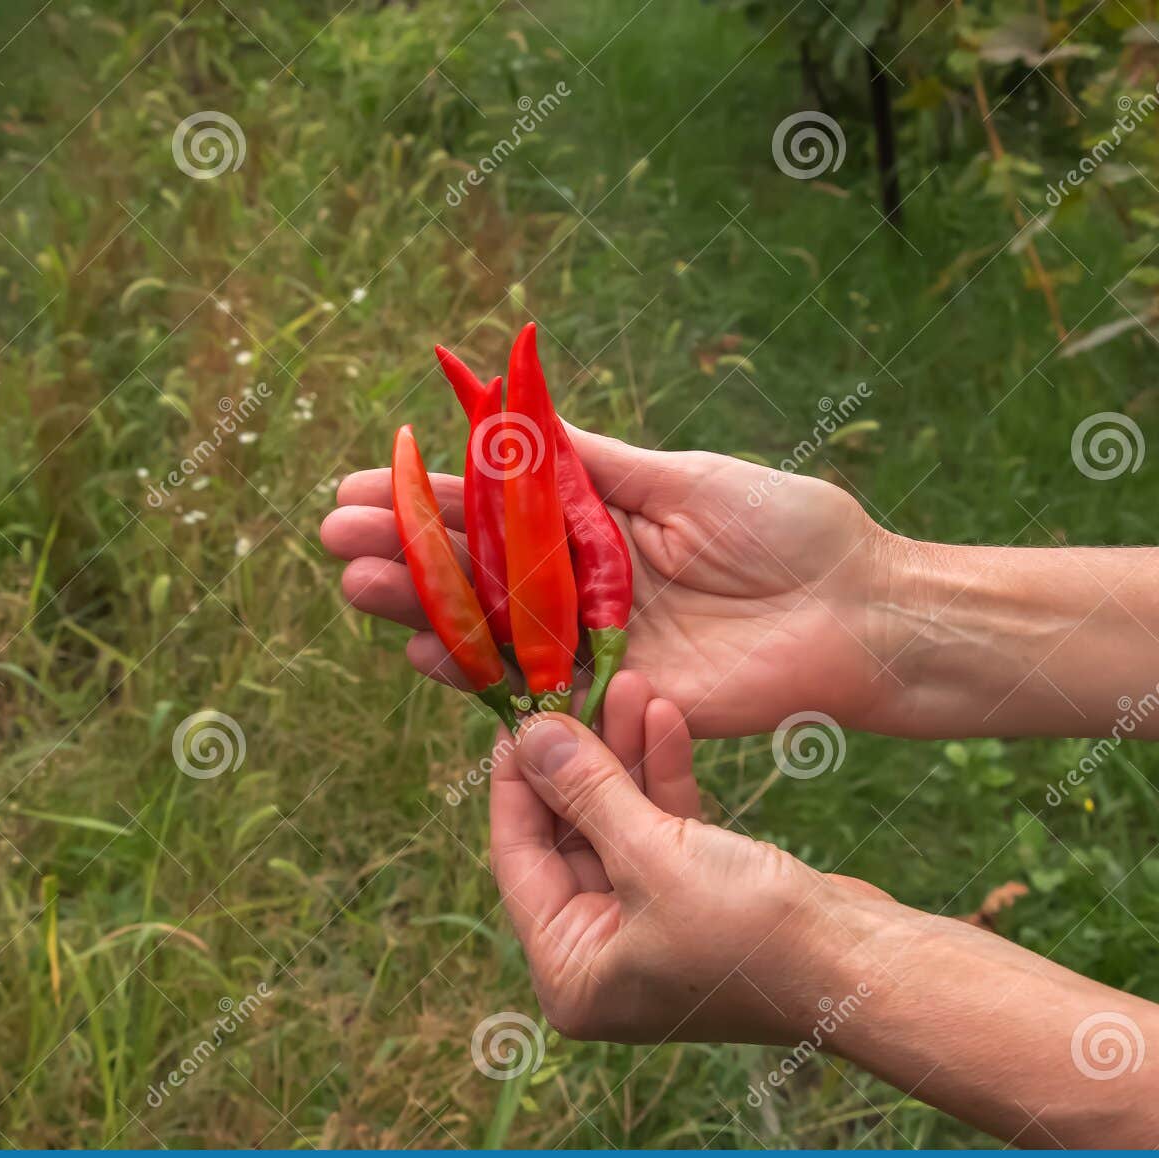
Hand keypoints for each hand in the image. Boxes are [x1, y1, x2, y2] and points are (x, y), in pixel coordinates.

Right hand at [321, 427, 896, 736]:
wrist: (858, 612)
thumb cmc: (788, 532)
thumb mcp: (685, 478)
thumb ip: (597, 467)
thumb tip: (520, 426)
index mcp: (599, 524)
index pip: (497, 508)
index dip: (430, 496)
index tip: (362, 480)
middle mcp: (584, 584)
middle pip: (477, 567)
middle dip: (405, 549)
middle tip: (334, 537)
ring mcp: (593, 642)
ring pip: (489, 625)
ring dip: (420, 605)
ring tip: (355, 583)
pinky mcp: (613, 696)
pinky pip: (532, 687)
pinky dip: (475, 671)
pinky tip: (420, 647)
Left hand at [490, 672, 882, 1045]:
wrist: (868, 967)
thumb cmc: (753, 933)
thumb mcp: (653, 856)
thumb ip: (585, 791)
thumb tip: (527, 734)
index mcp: (570, 974)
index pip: (517, 859)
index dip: (515, 782)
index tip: (514, 716)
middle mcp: (600, 956)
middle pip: (566, 835)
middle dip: (578, 757)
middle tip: (571, 685)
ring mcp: (649, 927)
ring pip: (616, 822)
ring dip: (623, 754)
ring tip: (626, 680)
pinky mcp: (697, 897)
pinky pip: (660, 828)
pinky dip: (661, 777)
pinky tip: (662, 712)